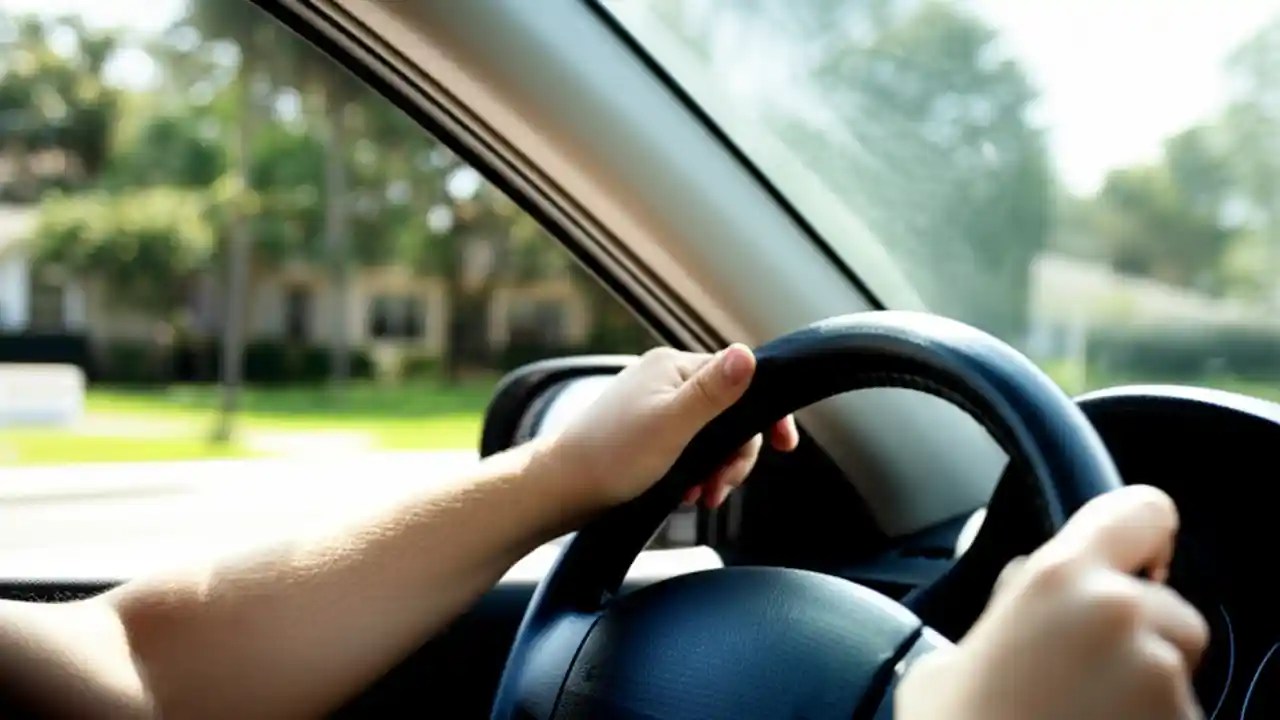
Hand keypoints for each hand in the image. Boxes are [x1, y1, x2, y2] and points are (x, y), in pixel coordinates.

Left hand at [548, 344, 798, 511]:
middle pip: (729, 412)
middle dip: (734, 455)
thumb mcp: (672, 425)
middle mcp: (665, 380)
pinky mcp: (646, 433)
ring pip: (711, 435)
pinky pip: (689, 448)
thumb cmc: (610, 458)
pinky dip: (695, 472)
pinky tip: (684, 492)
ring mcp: (654, 406)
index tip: (785, 444)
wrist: (558, 490)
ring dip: (715, 468)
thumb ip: (713, 392)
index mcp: (673, 368)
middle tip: (720, 486)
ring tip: (701, 495)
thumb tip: (748, 354)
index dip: (765, 414)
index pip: (741, 378)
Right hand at [896, 485, 1207, 719]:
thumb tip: (1022, 598)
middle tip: (1078, 675)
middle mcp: (1122, 617)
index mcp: (1059, 579)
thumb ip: (1003, 612)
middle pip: (1166, 605)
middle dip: (1137, 636)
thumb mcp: (953, 658)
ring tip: (1081, 717)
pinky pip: (1179, 717)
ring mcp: (1161, 681)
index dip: (1140, 536)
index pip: (1142, 511)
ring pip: (1174, 668)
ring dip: (1144, 688)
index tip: (1132, 559)